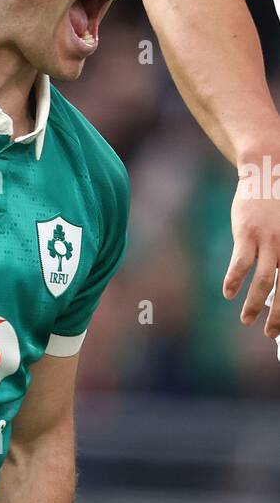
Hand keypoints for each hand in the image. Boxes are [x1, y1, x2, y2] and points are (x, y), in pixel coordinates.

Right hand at [223, 180, 279, 338]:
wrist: (270, 168)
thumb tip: (279, 283)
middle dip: (279, 317)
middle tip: (271, 334)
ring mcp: (269, 241)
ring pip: (265, 282)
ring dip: (255, 305)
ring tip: (247, 320)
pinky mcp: (248, 234)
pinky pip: (240, 264)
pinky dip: (234, 281)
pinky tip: (228, 293)